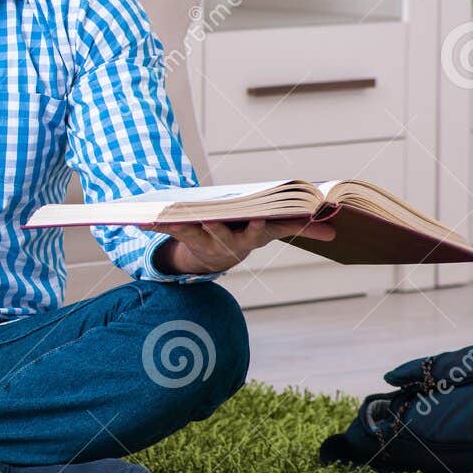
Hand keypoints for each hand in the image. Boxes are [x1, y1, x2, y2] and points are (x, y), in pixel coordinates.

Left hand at [147, 217, 335, 274]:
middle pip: (220, 234)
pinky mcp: (183, 238)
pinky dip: (152, 224)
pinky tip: (136, 219)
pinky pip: (166, 231)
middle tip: (208, 219)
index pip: (257, 233)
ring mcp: (203, 241)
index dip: (259, 227)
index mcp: (249, 238)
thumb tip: (335, 231)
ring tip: (165, 217)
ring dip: (177, 225)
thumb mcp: (273, 231)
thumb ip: (301, 229)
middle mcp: (226, 243)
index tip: (260, 218)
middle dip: (214, 226)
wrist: (214, 255)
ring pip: (190, 233)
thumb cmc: (247, 233)